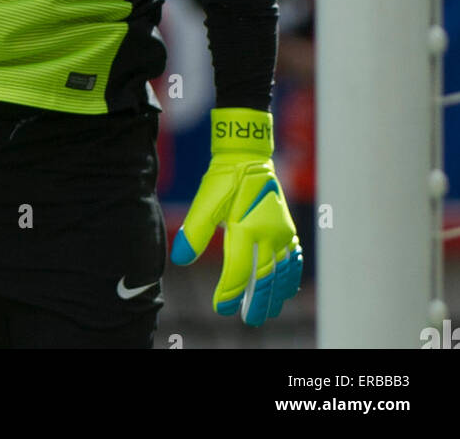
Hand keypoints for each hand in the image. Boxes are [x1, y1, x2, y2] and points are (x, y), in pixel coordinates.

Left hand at [170, 107, 302, 324]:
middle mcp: (268, 232)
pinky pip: (294, 258)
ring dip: (276, 293)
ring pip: (283, 271)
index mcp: (245, 227)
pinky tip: (286, 289)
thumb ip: (194, 231)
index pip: (238, 270)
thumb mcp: (205, 202)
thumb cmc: (224, 179)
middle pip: (264, 277)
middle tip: (249, 319)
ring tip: (269, 310)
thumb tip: (180, 258)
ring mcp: (281, 231)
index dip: (229, 293)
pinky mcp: (287, 227)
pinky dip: (291, 276)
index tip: (221, 308)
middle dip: (256, 301)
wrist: (248, 156)